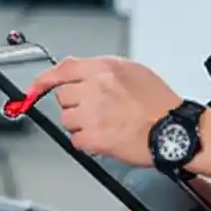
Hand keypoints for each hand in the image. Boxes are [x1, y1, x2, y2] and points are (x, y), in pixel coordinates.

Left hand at [28, 56, 180, 166]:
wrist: (175, 131)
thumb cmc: (160, 104)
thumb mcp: (134, 72)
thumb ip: (104, 70)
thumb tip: (79, 73)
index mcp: (106, 69)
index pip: (65, 68)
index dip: (45, 79)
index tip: (36, 86)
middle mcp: (97, 88)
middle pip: (63, 96)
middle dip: (75, 105)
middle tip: (95, 111)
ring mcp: (93, 112)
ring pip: (67, 119)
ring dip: (81, 124)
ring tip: (104, 124)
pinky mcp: (94, 136)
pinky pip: (75, 139)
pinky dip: (87, 142)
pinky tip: (105, 137)